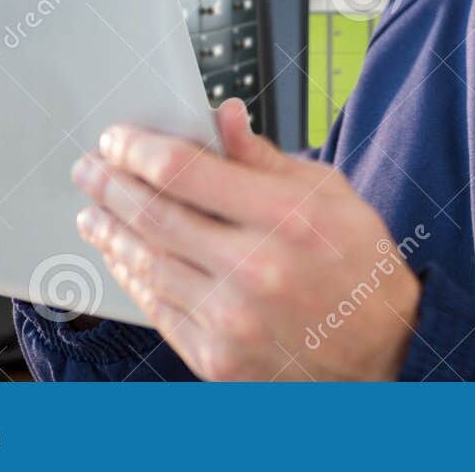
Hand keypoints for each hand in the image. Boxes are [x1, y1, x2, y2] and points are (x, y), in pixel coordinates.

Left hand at [71, 99, 420, 380]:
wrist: (385, 349)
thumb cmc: (359, 264)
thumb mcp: (329, 192)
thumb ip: (264, 158)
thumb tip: (221, 117)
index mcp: (286, 217)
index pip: (184, 171)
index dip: (138, 149)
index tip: (118, 139)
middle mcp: (255, 270)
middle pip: (154, 216)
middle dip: (110, 186)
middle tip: (89, 169)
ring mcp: (232, 321)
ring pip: (147, 264)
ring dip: (111, 232)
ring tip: (94, 211)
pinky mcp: (218, 358)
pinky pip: (158, 310)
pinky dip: (134, 278)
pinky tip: (124, 257)